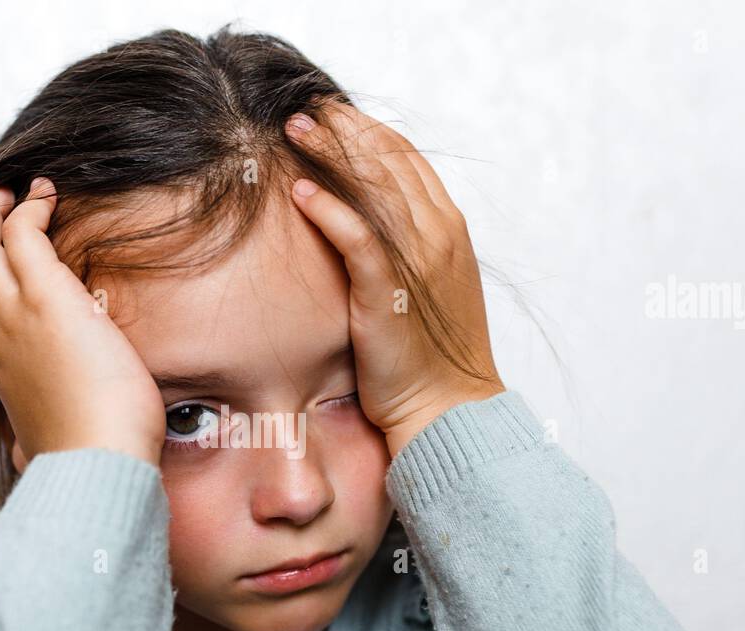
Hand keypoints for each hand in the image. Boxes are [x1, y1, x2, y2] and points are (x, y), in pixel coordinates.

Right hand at [0, 178, 165, 469]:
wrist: (94, 468)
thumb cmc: (84, 464)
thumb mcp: (38, 449)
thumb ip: (27, 443)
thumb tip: (19, 456)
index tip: (1, 255)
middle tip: (2, 204)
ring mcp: (14, 315)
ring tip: (21, 191)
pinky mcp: (46, 298)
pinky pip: (22, 232)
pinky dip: (29, 207)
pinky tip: (47, 195)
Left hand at [284, 103, 504, 457]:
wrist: (448, 405)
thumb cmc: (431, 353)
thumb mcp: (425, 285)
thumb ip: (407, 246)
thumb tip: (370, 222)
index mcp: (448, 228)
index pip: (407, 159)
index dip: (369, 132)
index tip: (332, 116)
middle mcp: (437, 234)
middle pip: (389, 161)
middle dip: (346, 129)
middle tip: (306, 110)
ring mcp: (417, 260)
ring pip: (374, 188)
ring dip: (332, 153)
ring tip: (296, 130)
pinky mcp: (388, 291)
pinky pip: (358, 238)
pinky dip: (329, 210)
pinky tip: (300, 191)